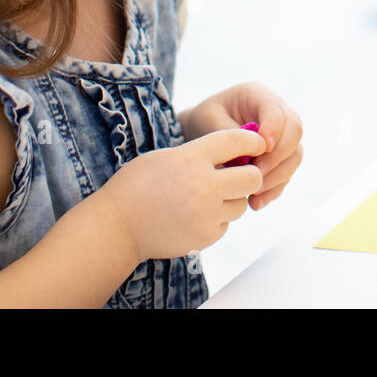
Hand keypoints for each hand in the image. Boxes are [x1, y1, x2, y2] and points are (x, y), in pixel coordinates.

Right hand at [106, 128, 264, 264]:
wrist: (117, 226)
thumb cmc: (137, 186)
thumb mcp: (166, 157)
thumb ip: (200, 154)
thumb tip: (235, 153)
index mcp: (192, 158)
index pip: (237, 141)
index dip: (253, 140)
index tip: (259, 143)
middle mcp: (204, 185)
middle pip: (253, 177)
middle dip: (250, 175)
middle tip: (241, 175)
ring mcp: (206, 214)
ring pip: (241, 204)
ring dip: (231, 200)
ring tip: (206, 198)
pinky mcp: (205, 236)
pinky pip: (225, 225)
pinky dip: (216, 221)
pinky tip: (194, 216)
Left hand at [181, 82, 303, 209]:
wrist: (201, 133)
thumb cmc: (203, 121)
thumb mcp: (208, 120)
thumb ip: (229, 135)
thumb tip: (251, 157)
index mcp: (257, 95)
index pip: (276, 110)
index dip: (274, 130)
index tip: (262, 150)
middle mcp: (276, 112)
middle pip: (295, 131)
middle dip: (279, 157)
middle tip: (256, 176)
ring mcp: (282, 134)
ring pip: (295, 154)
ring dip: (278, 177)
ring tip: (254, 194)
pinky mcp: (281, 156)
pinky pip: (287, 173)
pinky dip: (274, 189)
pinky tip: (255, 202)